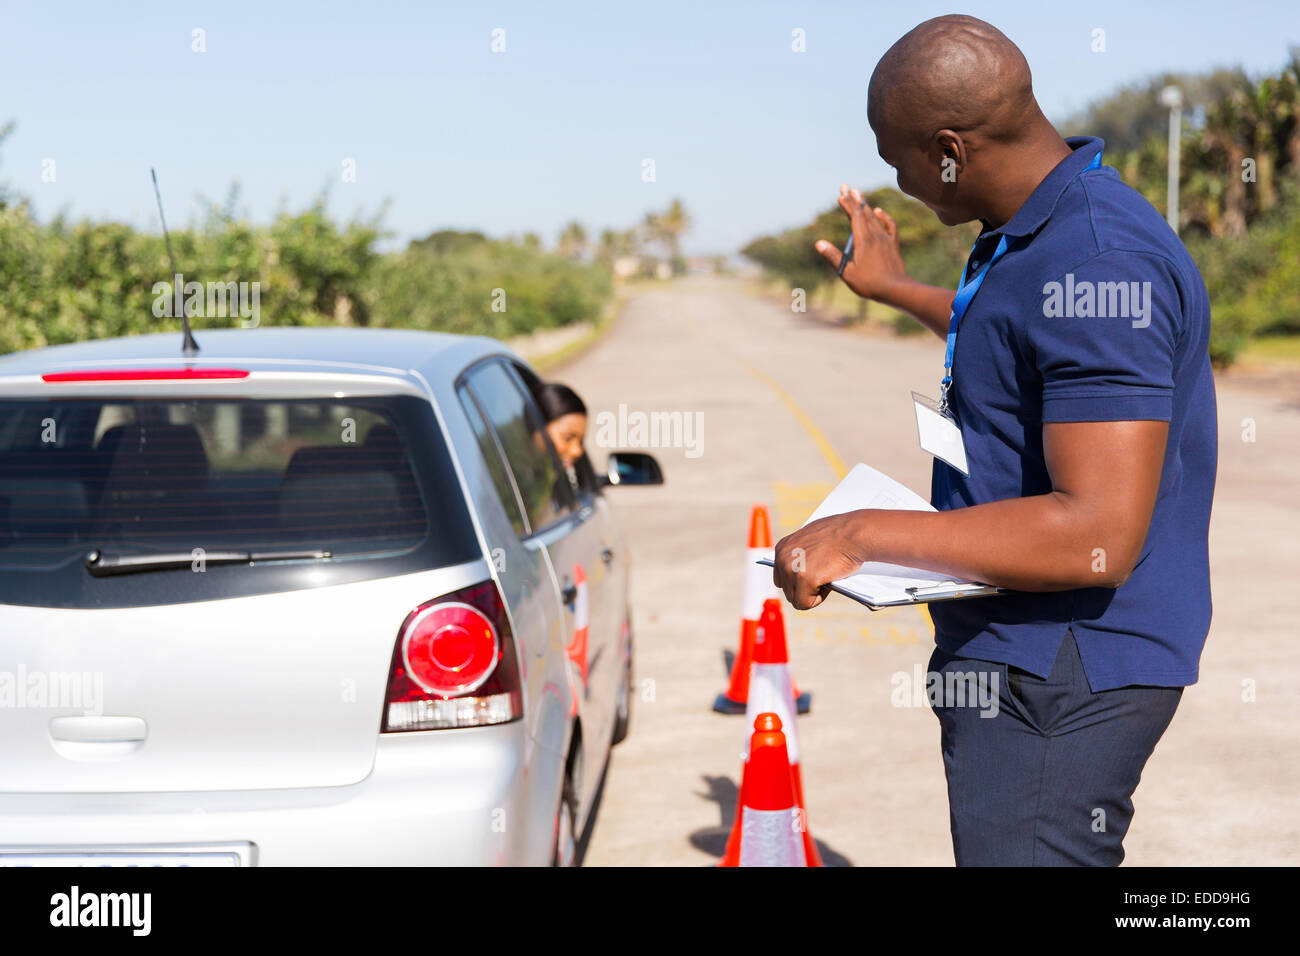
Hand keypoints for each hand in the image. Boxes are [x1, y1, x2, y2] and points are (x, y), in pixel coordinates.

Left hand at [772, 512, 869, 609]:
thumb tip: (801, 567)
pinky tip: (828, 582)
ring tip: (827, 577)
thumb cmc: (840, 535)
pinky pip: (805, 603)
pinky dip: (819, 598)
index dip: (799, 581)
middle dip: (806, 589)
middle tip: (824, 575)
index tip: (814, 574)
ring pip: (796, 599)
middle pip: (787, 590)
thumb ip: (801, 553)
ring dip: (813, 594)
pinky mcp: (804, 579)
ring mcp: (791, 569)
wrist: (854, 533)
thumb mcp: (812, 539)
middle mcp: (782, 558)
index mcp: (782, 548)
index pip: (781, 578)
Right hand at [815, 186, 907, 300]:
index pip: (854, 216)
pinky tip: (879, 212)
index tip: (840, 194)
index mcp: (863, 240)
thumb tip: (819, 243)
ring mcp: (885, 238)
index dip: (847, 203)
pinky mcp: (893, 244)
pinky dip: (884, 216)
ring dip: (865, 205)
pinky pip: (889, 225)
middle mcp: (875, 235)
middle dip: (854, 199)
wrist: (896, 289)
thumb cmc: (870, 283)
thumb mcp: (847, 273)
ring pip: (874, 217)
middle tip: (847, 186)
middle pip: (863, 212)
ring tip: (859, 195)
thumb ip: (834, 257)